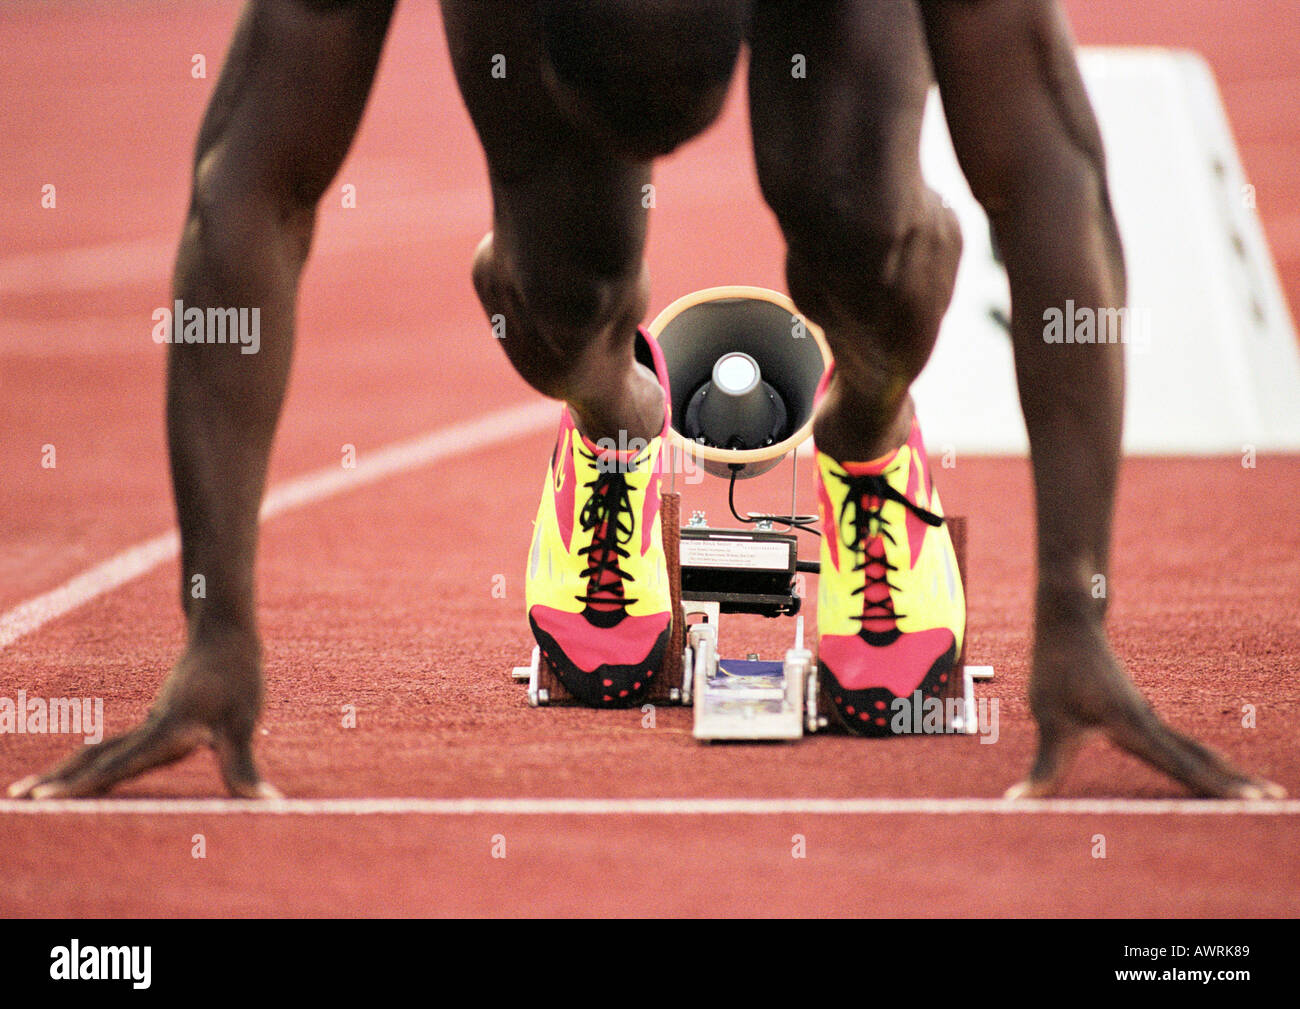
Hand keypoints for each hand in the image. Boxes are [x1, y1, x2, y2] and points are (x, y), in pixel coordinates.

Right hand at [8, 637, 278, 799]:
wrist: (224, 632)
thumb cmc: (238, 677)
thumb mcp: (244, 723)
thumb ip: (242, 766)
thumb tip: (262, 801)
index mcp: (165, 732)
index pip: (118, 764)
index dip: (84, 784)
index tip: (46, 798)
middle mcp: (149, 730)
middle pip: (95, 759)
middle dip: (59, 782)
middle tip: (19, 799)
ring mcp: (149, 724)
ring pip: (98, 751)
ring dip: (66, 772)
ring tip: (31, 790)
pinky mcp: (156, 721)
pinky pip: (113, 746)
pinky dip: (89, 763)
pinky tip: (79, 772)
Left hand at [1007, 616, 1284, 799]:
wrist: (1070, 622)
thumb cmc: (1056, 668)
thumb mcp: (1048, 720)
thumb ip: (1045, 769)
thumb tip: (1018, 801)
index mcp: (1134, 728)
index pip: (1182, 767)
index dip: (1217, 788)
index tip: (1253, 802)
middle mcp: (1149, 723)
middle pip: (1200, 760)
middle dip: (1236, 784)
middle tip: (1275, 800)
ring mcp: (1147, 717)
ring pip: (1194, 750)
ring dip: (1224, 772)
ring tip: (1258, 789)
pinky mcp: (1139, 713)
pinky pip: (1180, 743)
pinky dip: (1202, 760)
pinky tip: (1212, 767)